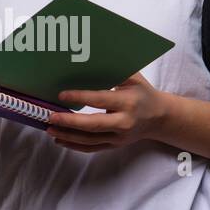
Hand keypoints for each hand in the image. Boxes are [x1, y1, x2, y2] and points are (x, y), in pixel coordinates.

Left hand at [44, 71, 170, 151]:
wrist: (159, 117)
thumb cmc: (142, 92)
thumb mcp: (133, 77)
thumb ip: (114, 70)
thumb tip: (87, 61)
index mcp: (129, 103)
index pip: (101, 100)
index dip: (80, 98)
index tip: (62, 94)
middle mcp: (124, 122)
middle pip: (93, 125)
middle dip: (70, 121)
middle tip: (51, 116)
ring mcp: (119, 137)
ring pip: (89, 140)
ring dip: (68, 135)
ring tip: (49, 128)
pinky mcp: (114, 145)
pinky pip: (92, 148)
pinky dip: (74, 145)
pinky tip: (59, 139)